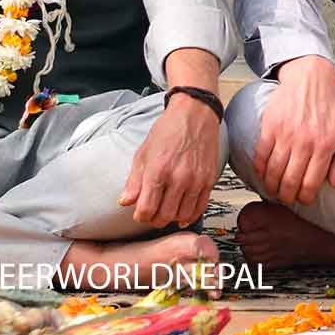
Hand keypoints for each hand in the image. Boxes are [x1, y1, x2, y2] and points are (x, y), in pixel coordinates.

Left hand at [120, 94, 221, 225]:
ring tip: (166, 212)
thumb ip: (134, 181)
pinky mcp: (209, 179)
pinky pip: (200, 207)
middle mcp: (178, 178)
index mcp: (157, 171)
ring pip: (182, 215)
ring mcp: (196, 180)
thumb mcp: (143, 153)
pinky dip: (190, 215)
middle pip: (164, 216)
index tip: (139, 213)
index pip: (146, 209)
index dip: (140, 216)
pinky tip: (183, 214)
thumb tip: (125, 202)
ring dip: (172, 218)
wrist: (195, 114)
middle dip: (154, 220)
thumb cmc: (168, 130)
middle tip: (152, 215)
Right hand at [251, 56, 334, 205]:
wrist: (312, 78)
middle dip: (287, 196)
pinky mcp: (270, 126)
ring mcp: (285, 134)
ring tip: (274, 190)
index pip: (311, 182)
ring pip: (273, 171)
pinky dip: (259, 169)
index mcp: (325, 145)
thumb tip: (334, 182)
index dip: (305, 196)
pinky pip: (261, 155)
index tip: (303, 200)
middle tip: (286, 199)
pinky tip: (263, 174)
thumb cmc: (333, 105)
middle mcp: (305, 142)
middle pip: (290, 180)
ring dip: (271, 186)